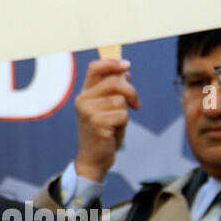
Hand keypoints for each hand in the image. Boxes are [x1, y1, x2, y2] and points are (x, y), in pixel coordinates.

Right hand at [73, 59, 140, 182]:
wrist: (93, 158)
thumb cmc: (103, 132)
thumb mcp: (107, 108)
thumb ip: (113, 91)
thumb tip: (126, 72)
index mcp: (85, 93)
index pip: (95, 67)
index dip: (112, 63)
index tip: (128, 66)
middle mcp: (83, 99)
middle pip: (114, 81)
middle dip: (131, 91)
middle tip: (136, 104)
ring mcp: (88, 111)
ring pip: (120, 100)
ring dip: (125, 111)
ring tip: (117, 122)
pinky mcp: (97, 123)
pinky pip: (122, 114)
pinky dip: (123, 122)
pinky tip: (114, 130)